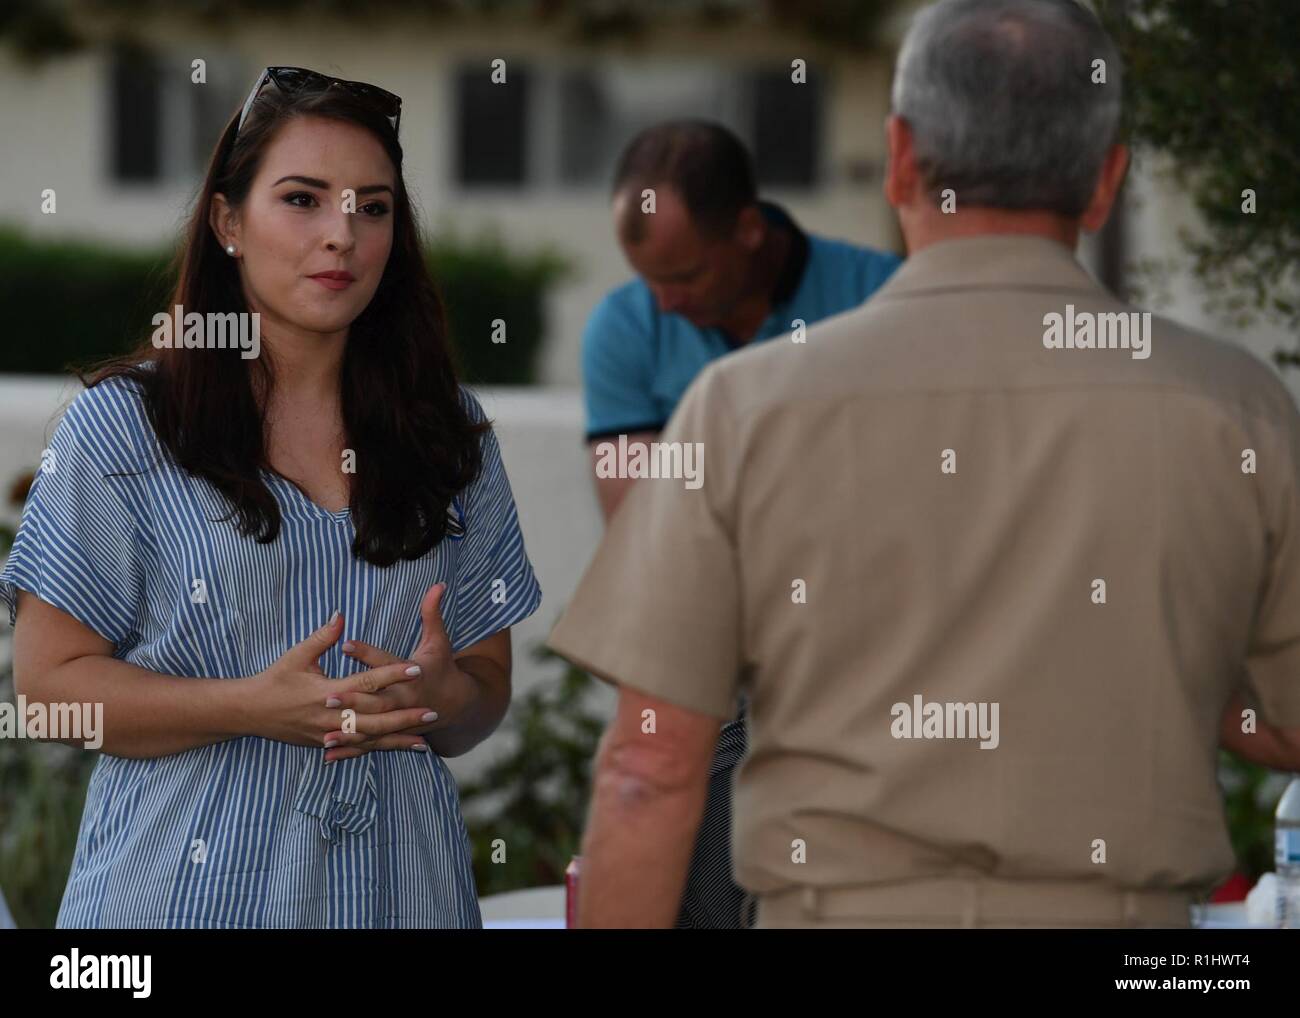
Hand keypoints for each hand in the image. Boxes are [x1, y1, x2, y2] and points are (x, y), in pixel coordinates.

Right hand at [246, 610, 438, 750]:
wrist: (250, 712)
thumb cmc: (275, 679)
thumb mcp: (297, 655)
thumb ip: (323, 637)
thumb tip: (341, 615)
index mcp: (326, 691)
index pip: (366, 683)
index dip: (391, 675)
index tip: (415, 669)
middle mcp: (331, 717)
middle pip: (375, 718)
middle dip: (405, 715)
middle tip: (433, 712)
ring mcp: (329, 734)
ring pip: (370, 739)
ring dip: (398, 738)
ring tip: (426, 738)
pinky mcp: (327, 743)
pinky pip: (359, 748)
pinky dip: (382, 748)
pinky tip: (401, 749)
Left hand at [324, 583, 476, 760]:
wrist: (456, 704)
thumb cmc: (442, 667)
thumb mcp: (439, 640)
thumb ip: (432, 613)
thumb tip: (438, 585)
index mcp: (413, 675)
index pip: (388, 663)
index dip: (368, 653)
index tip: (346, 644)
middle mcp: (405, 700)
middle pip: (376, 700)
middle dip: (352, 699)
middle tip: (326, 696)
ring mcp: (398, 720)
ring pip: (371, 727)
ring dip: (347, 731)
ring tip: (322, 732)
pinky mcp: (392, 733)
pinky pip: (368, 744)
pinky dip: (349, 749)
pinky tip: (328, 753)